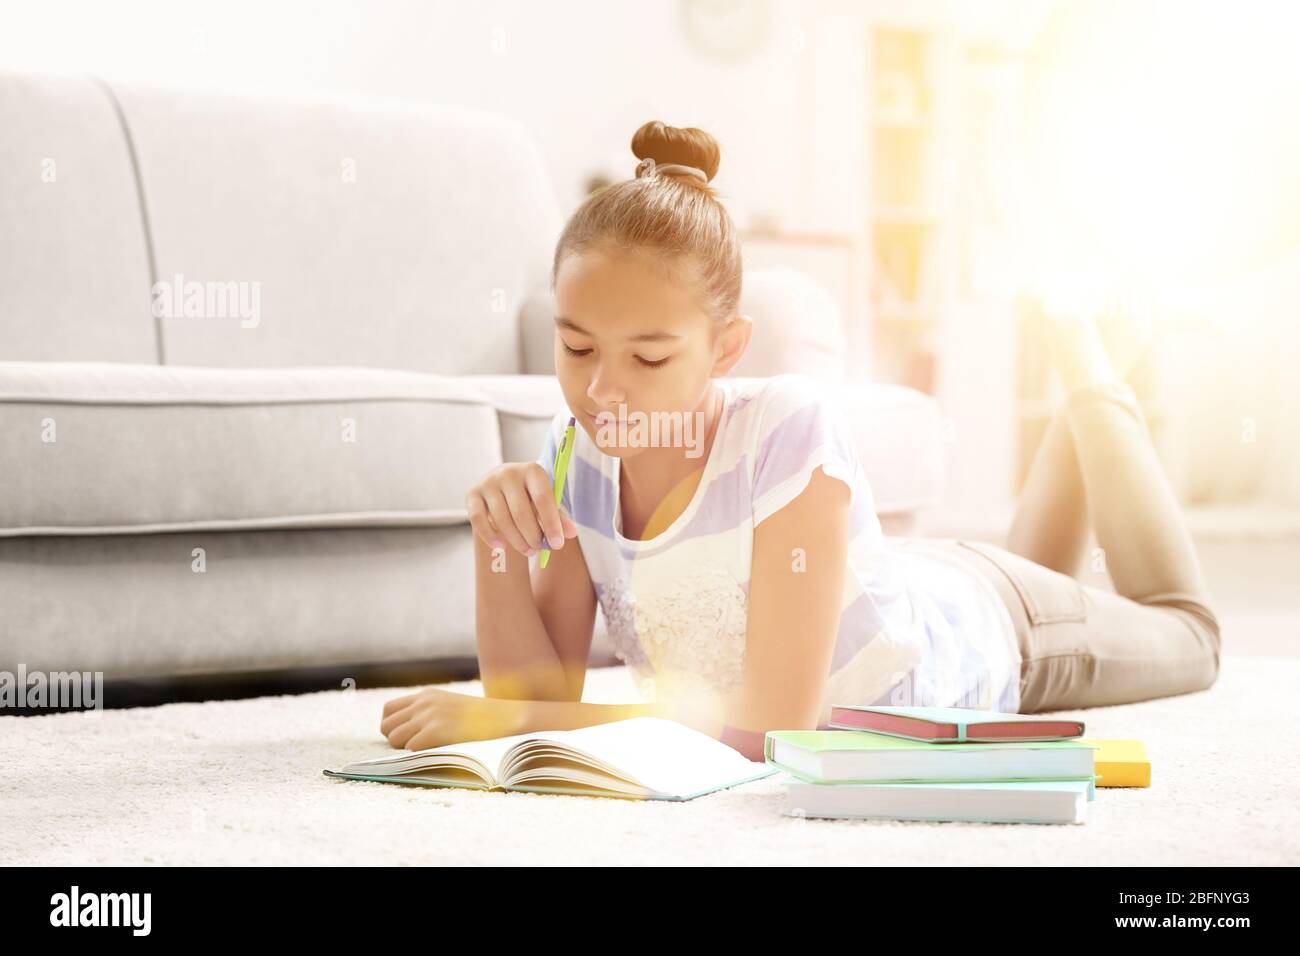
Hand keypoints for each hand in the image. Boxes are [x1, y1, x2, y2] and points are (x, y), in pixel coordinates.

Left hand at [380, 687, 521, 749]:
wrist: (504, 719)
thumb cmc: (479, 720)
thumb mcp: (449, 706)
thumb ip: (428, 712)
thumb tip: (404, 732)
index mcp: (426, 695)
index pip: (388, 710)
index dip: (392, 726)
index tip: (405, 736)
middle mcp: (423, 703)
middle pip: (387, 726)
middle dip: (396, 739)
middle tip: (416, 746)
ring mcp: (429, 716)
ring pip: (394, 739)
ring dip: (407, 748)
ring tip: (428, 749)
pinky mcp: (435, 732)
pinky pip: (410, 748)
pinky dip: (419, 755)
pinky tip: (437, 752)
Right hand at [465, 462, 578, 558]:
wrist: (502, 486)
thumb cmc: (530, 497)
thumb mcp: (546, 503)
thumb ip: (558, 517)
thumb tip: (571, 533)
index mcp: (532, 470)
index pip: (543, 498)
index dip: (551, 524)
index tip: (557, 544)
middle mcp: (509, 472)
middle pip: (521, 512)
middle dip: (533, 536)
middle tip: (539, 549)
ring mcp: (488, 482)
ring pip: (502, 519)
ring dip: (516, 540)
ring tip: (528, 550)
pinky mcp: (472, 494)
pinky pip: (478, 520)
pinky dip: (490, 536)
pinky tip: (501, 546)